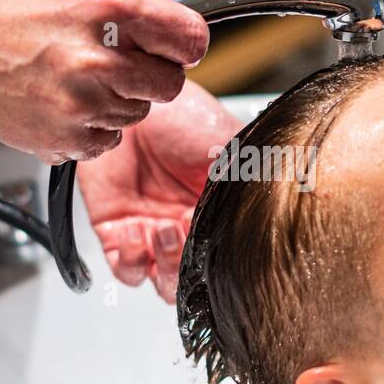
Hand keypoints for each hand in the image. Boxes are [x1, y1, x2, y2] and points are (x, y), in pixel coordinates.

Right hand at [0, 0, 241, 162]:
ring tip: (81, 74)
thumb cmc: (20, 6)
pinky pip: (110, 140)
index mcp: (107, 8)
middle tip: (114, 53)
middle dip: (152, 70)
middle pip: (172, 83)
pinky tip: (66, 99)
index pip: (192, 39)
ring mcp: (79, 104)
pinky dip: (94, 125)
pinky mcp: (65, 139)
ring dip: (121, 97)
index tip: (165, 38)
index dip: (183, 40)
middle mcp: (95, 58)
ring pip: (141, 113)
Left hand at [77, 79, 243, 302]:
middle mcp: (183, 225)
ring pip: (159, 279)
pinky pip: (124, 266)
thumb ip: (246, 184)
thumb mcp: (230, 147)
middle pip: (190, 278)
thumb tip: (268, 214)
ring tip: (161, 232)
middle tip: (185, 235)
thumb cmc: (184, 115)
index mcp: (214, 212)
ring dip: (163, 267)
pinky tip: (136, 232)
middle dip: (188, 269)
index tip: (217, 241)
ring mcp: (149, 230)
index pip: (223, 258)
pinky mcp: (115, 229)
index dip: (220, 261)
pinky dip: (131, 260)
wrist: (137, 104)